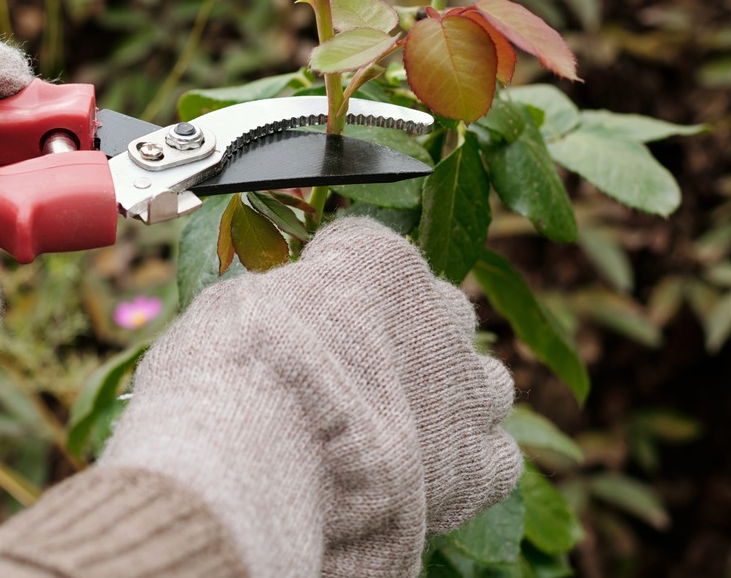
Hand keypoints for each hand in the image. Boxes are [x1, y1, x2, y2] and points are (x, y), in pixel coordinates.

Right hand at [100, 217, 521, 576]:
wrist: (259, 454)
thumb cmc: (231, 371)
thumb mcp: (236, 304)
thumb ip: (281, 305)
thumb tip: (283, 325)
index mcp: (380, 259)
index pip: (373, 253)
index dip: (336, 287)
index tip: (306, 316)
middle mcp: (438, 312)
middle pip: (442, 313)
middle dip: (407, 339)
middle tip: (358, 380)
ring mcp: (467, 388)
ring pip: (485, 383)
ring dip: (451, 400)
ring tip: (398, 435)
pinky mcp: (478, 465)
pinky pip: (498, 458)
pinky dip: (469, 465)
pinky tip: (425, 478)